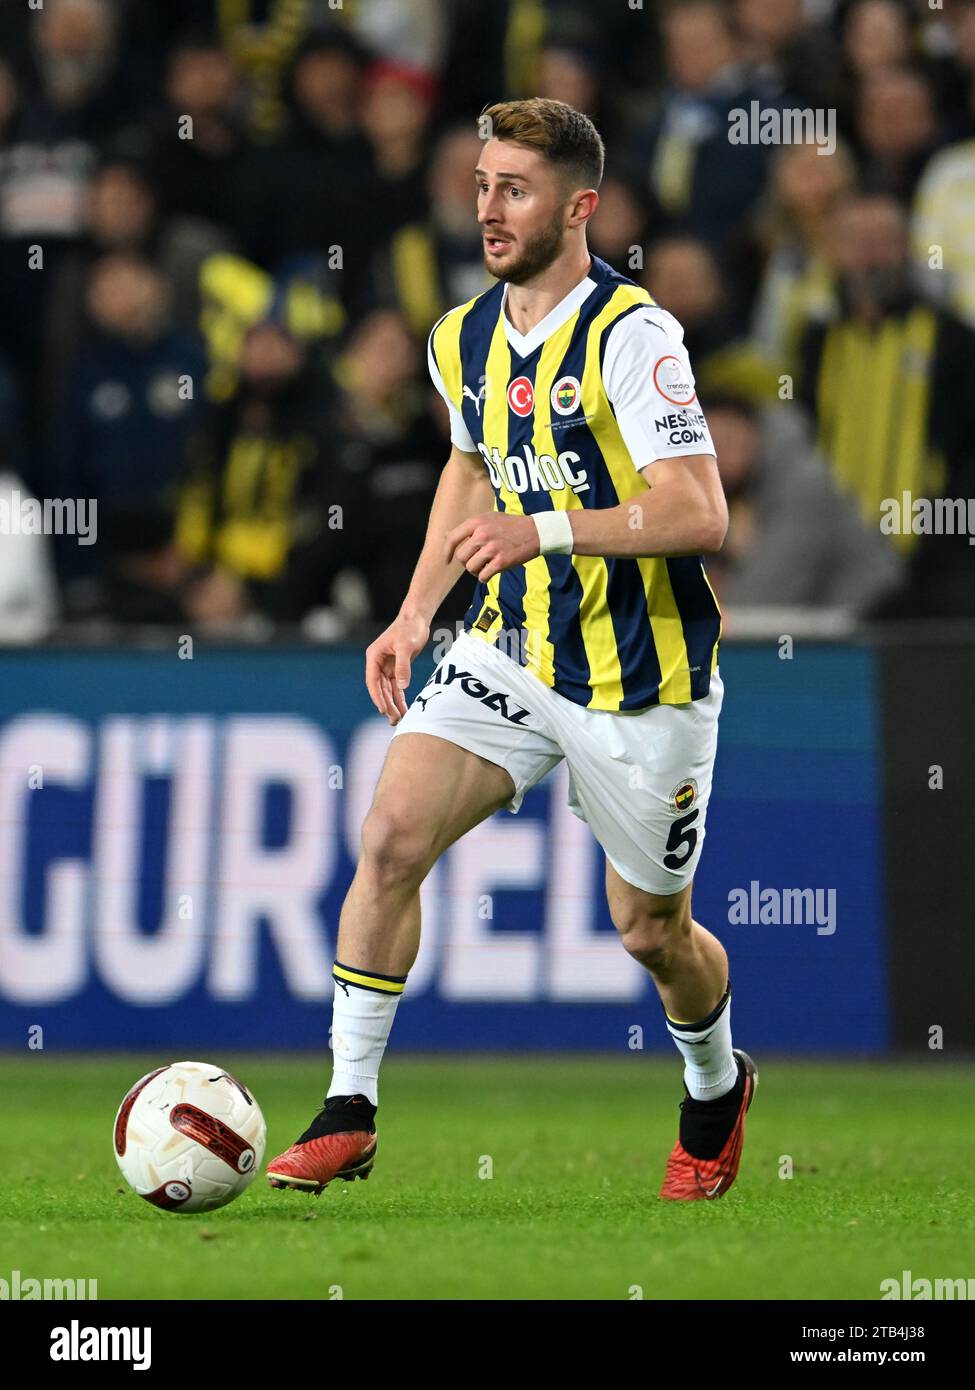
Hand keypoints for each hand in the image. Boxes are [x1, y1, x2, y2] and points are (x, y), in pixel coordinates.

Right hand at [365, 610, 429, 724]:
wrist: (417, 619)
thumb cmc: (409, 629)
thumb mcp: (406, 647)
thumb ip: (403, 667)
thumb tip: (402, 687)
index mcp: (374, 657)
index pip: (372, 681)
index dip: (377, 696)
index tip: (383, 710)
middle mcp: (377, 663)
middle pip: (380, 689)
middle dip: (386, 705)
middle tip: (394, 720)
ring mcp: (387, 667)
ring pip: (388, 690)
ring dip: (393, 704)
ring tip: (398, 720)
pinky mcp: (397, 669)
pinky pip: (397, 687)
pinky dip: (400, 698)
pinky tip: (403, 709)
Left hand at [444, 511, 539, 582]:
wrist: (536, 532)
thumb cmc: (511, 525)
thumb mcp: (489, 518)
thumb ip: (469, 527)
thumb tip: (446, 535)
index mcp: (477, 522)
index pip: (452, 538)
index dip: (447, 552)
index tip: (447, 560)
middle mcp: (482, 534)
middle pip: (461, 557)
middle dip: (467, 562)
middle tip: (477, 561)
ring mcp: (492, 548)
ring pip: (471, 568)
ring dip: (476, 571)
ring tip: (486, 565)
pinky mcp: (501, 561)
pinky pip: (483, 576)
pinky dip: (485, 577)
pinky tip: (491, 571)